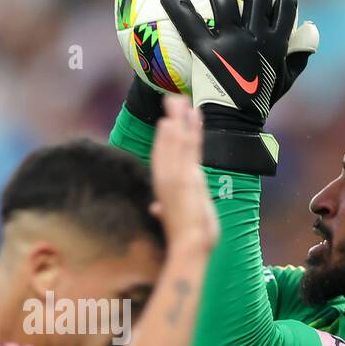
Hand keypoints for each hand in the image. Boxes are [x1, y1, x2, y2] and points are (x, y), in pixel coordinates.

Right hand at [150, 96, 217, 250]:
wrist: (189, 248)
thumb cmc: (188, 241)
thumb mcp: (176, 219)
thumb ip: (164, 211)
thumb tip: (155, 208)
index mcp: (172, 187)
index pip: (174, 155)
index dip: (174, 135)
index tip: (174, 119)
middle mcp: (171, 179)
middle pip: (173, 143)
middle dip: (175, 119)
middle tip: (175, 97)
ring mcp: (175, 179)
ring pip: (174, 144)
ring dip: (175, 121)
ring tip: (176, 100)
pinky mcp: (178, 181)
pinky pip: (175, 154)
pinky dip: (170, 138)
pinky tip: (168, 122)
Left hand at [160, 0, 317, 173]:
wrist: (234, 129)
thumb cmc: (257, 105)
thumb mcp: (285, 81)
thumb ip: (299, 55)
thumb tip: (312, 29)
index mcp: (277, 44)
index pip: (287, 2)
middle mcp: (257, 39)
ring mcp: (233, 45)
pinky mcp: (207, 54)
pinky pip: (191, 23)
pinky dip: (179, 6)